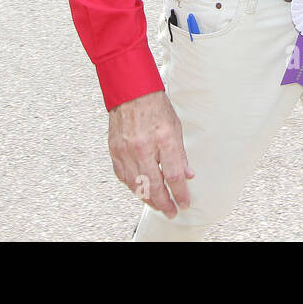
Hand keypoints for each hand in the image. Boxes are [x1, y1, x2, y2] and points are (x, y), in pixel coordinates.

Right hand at [107, 90, 193, 217]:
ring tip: (157, 204)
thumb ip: (180, 154)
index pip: (173, 175)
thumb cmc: (155, 106)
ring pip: (136, 185)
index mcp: (163, 139)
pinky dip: (132, 186)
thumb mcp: (175, 127)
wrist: (131, 91)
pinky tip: (140, 189)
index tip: (184, 203)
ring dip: (147, 198)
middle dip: (164, 203)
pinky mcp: (114, 150)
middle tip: (171, 212)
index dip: (180, 193)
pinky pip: (123, 176)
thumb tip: (188, 175)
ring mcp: (126, 150)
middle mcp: (143, 147)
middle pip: (154, 186)